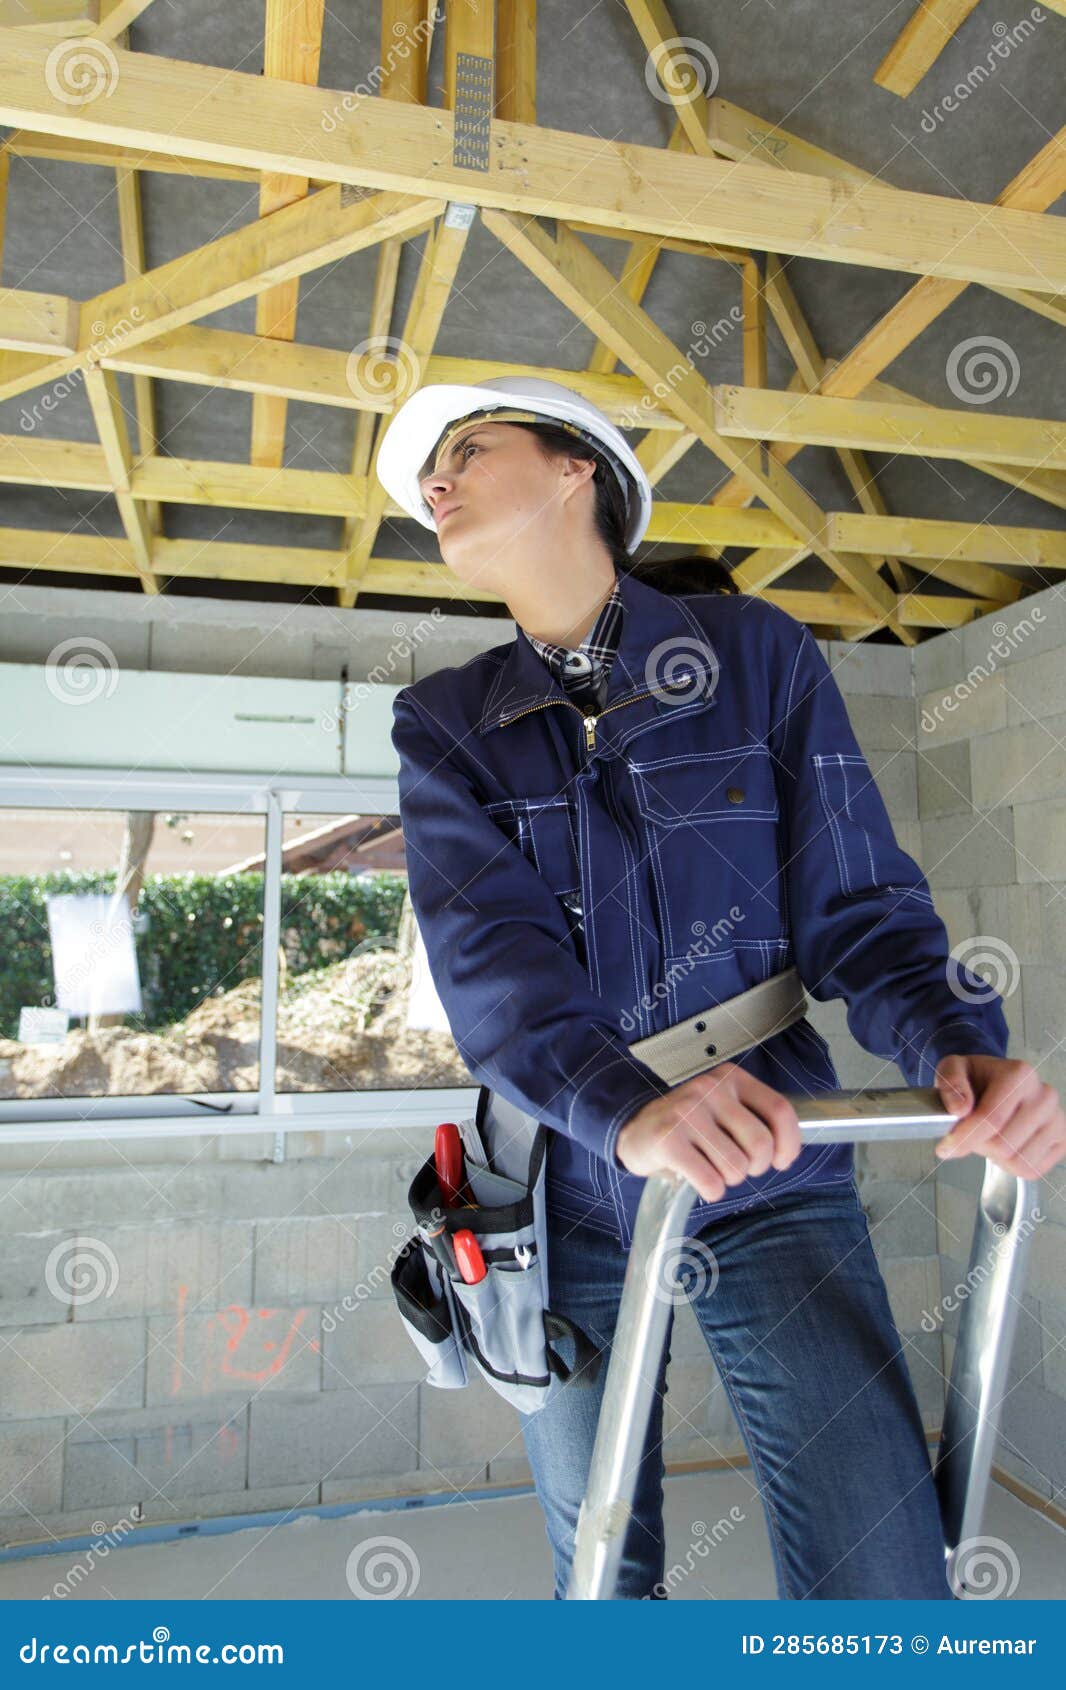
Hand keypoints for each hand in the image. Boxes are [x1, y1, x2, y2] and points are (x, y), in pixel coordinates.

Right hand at [614, 1061, 802, 1202]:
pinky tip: (698, 1179)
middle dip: (755, 1167)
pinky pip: (711, 1181)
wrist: (636, 1128)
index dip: (789, 1143)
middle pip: (760, 1143)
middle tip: (739, 1166)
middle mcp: (710, 1089)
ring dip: (729, 1179)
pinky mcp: (669, 1140)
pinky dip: (711, 1190)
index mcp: (731, 1078)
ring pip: (736, 1167)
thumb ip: (754, 1118)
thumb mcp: (722, 1107)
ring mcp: (687, 1113)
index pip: (779, 1110)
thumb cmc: (687, 1124)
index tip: (781, 1160)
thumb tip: (786, 1150)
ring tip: (711, 1167)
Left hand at [933, 1054, 1065, 1178]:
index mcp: (1019, 1074)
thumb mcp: (952, 1069)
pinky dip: (1011, 1166)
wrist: (996, 1082)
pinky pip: (1033, 1170)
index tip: (945, 1148)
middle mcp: (1044, 1095)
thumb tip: (960, 1109)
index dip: (964, 1139)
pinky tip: (1004, 1147)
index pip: (990, 1119)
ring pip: (1018, 1161)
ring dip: (994, 1158)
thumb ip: (951, 1083)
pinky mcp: (1062, 1140)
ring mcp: (1057, 1119)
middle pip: (1003, 1144)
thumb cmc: (975, 1078)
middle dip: (977, 1146)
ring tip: (987, 1139)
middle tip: (969, 1135)